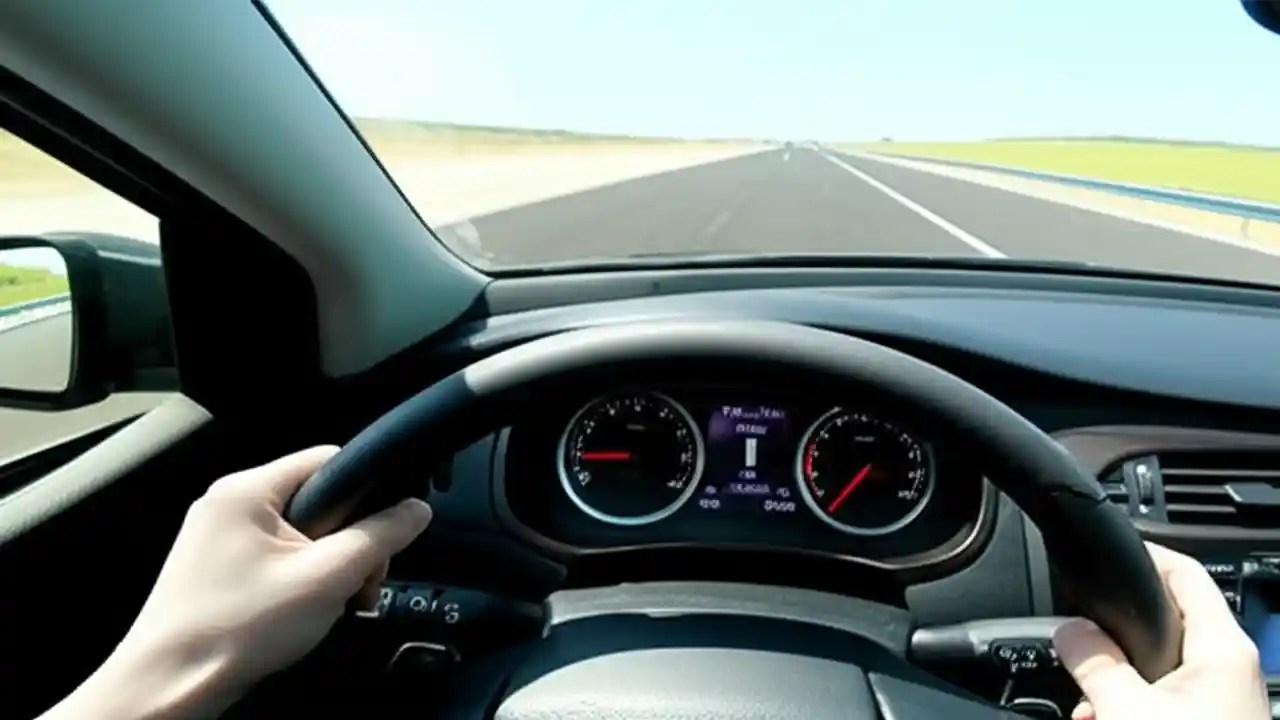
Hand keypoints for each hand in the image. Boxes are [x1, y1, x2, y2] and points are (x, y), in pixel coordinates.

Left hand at [41, 445, 431, 718]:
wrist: (171, 688)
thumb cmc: (234, 630)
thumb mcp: (328, 577)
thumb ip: (380, 537)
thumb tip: (415, 510)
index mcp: (248, 489)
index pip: (330, 459)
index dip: (370, 491)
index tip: (388, 530)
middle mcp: (229, 505)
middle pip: (320, 501)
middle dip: (351, 543)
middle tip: (360, 583)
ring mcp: (220, 539)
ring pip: (303, 535)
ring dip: (330, 568)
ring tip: (333, 604)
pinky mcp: (220, 571)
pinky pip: (280, 560)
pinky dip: (303, 582)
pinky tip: (307, 612)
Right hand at [1053, 542, 1269, 719]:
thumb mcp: (1127, 710)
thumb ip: (1094, 663)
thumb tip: (1069, 630)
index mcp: (1222, 648)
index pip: (1185, 571)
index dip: (1144, 554)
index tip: (1106, 553)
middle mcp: (1230, 666)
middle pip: (1167, 618)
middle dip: (1116, 631)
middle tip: (1080, 638)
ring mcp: (1223, 696)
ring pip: (1162, 662)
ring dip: (1119, 674)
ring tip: (1088, 699)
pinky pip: (1167, 694)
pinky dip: (1134, 699)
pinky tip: (1105, 715)